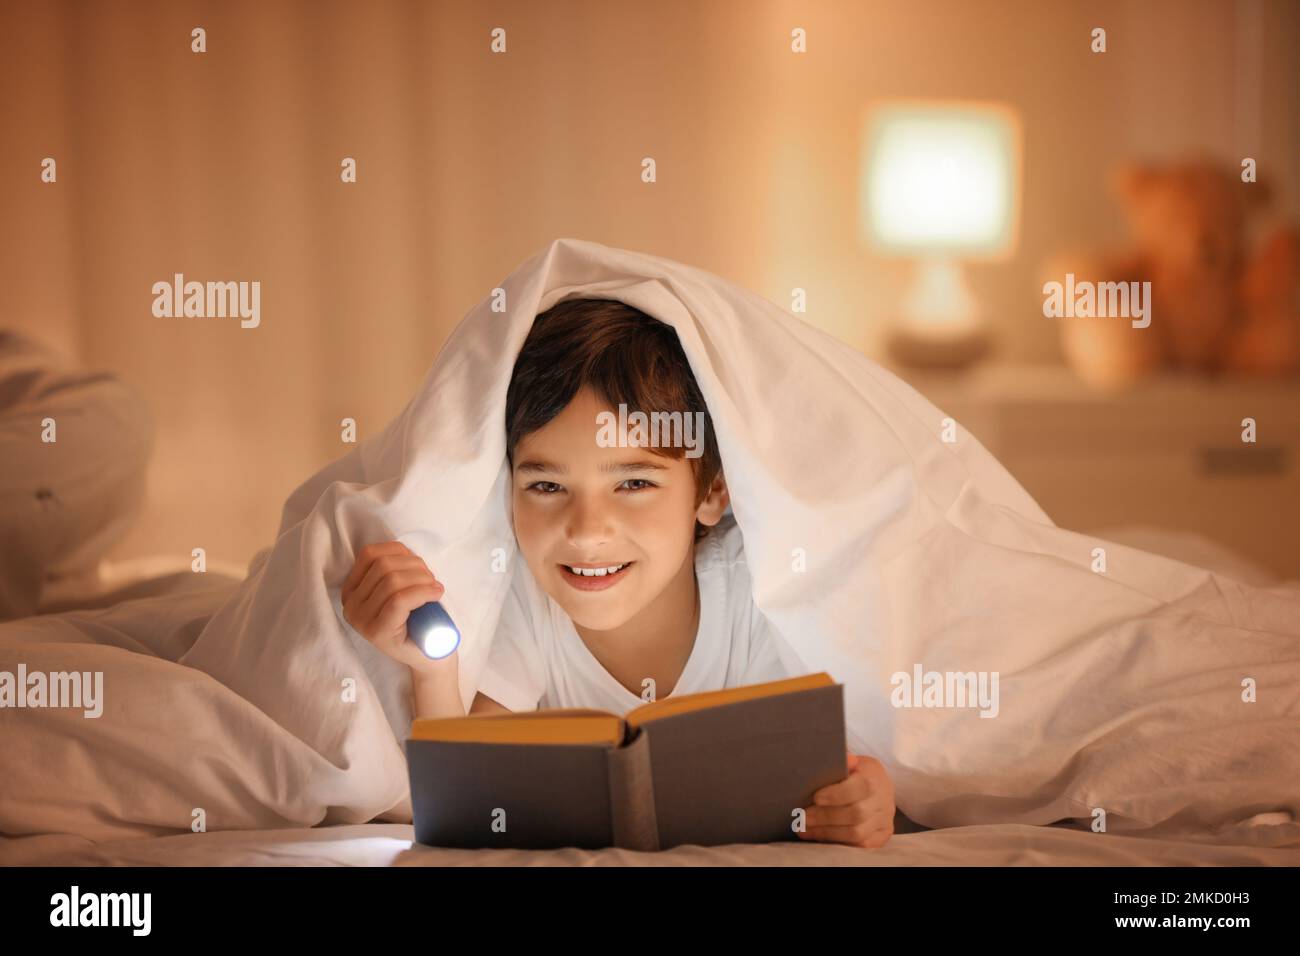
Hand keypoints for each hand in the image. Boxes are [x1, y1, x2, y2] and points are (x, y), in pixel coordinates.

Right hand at [340, 541, 450, 676]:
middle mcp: (351, 604)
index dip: (401, 553)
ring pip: (392, 581)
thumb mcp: (403, 586)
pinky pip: (399, 600)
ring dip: (422, 579)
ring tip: (435, 589)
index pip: (370, 554)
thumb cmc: (418, 617)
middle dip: (415, 567)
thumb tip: (405, 552)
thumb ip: (396, 567)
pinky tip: (436, 594)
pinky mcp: (377, 632)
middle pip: (383, 565)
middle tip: (432, 581)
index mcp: (352, 589)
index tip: (420, 567)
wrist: (430, 654)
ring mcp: (361, 620)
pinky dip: (423, 592)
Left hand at [798, 752, 894, 847]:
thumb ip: (838, 762)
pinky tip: (818, 836)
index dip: (837, 794)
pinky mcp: (882, 836)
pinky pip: (859, 845)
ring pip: (857, 833)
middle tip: (803, 817)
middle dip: (826, 817)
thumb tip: (828, 761)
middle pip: (856, 814)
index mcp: (875, 776)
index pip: (861, 787)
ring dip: (828, 833)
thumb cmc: (856, 773)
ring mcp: (885, 820)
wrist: (879, 787)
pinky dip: (836, 842)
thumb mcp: (849, 762)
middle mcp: (884, 800)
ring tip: (805, 828)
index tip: (815, 798)